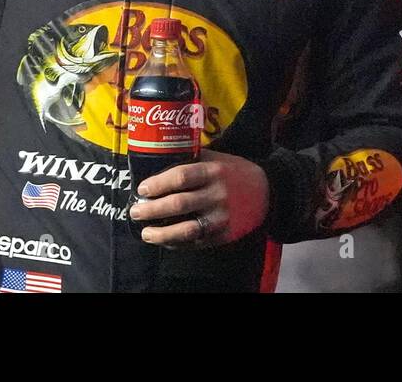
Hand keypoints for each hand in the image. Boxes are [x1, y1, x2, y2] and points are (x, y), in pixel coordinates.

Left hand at [130, 150, 268, 248]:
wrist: (267, 191)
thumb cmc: (233, 171)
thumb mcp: (215, 158)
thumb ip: (190, 161)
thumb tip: (156, 163)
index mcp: (213, 171)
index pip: (180, 177)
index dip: (157, 184)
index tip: (142, 190)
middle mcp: (217, 195)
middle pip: (178, 204)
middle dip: (152, 210)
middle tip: (135, 211)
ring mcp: (221, 218)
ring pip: (186, 230)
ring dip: (161, 234)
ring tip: (145, 233)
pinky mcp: (224, 235)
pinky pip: (196, 242)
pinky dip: (176, 243)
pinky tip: (164, 240)